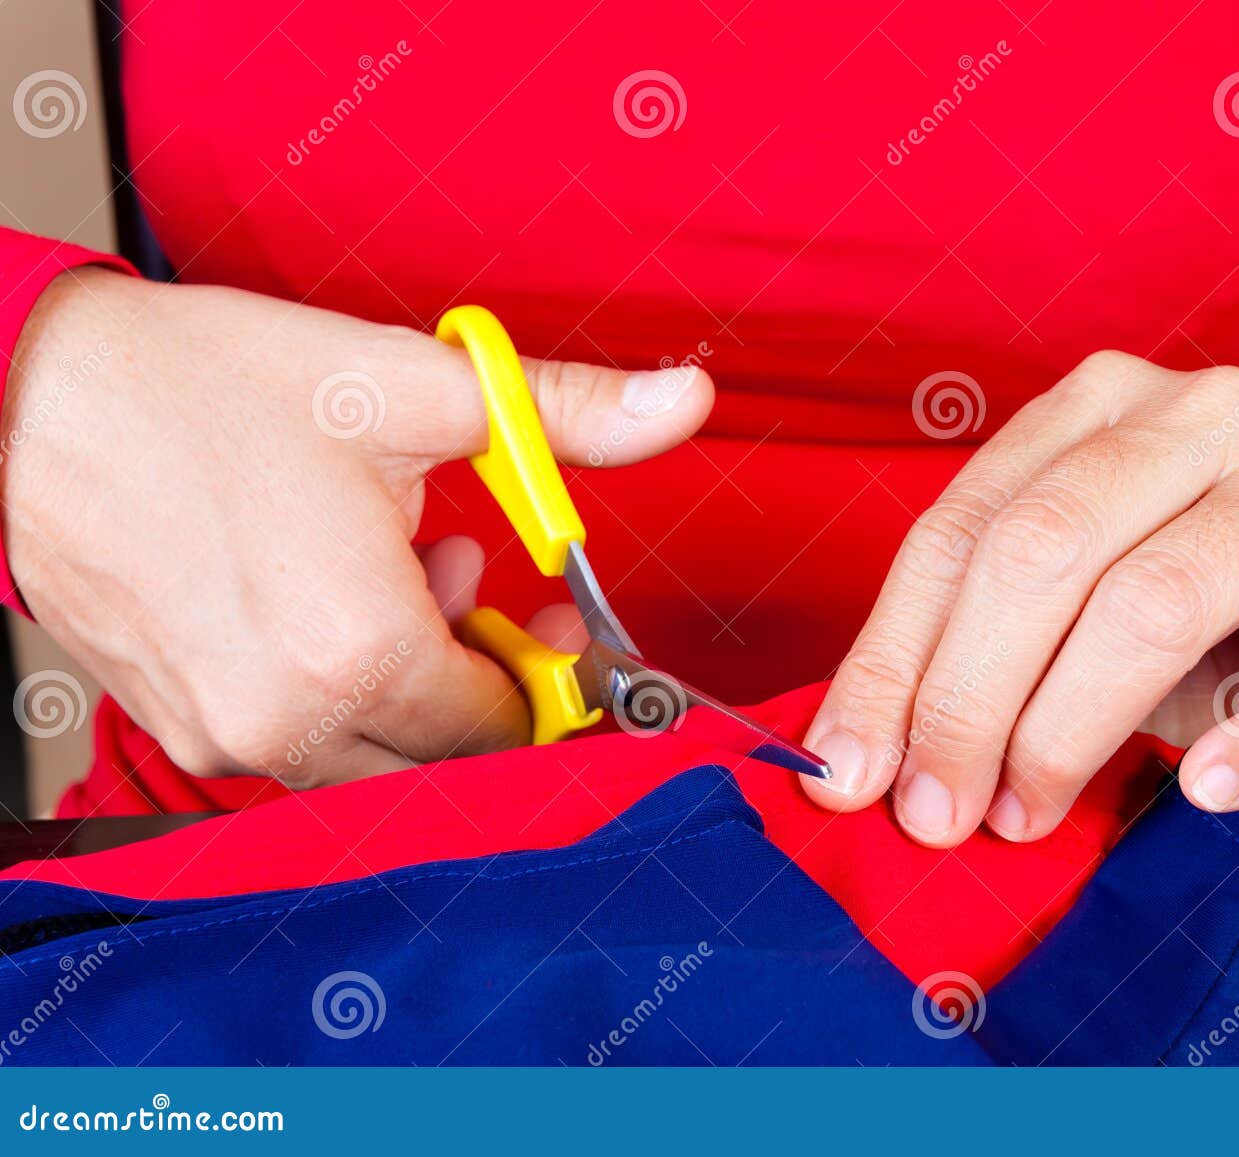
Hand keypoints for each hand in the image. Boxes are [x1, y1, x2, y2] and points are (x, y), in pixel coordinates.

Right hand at [4, 269, 710, 785]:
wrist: (24, 397)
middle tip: (473, 575)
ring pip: (372, 756)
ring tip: (393, 568)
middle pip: (447, 753)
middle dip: (484, 673)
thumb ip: (569, 412)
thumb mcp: (411, 385)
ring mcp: (223, 734)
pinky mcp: (178, 725)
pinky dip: (334, 688)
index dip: (545, 666)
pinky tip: (321, 595)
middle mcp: (289, 719)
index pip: (506, 723)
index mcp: (360, 651)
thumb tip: (686, 399)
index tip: (548, 611)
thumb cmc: (207, 389)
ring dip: (411, 681)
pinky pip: (297, 743)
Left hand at [802, 351, 1238, 845]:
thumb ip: (965, 660)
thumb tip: (851, 766)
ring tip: (1028, 814)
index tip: (850, 774)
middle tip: (940, 812)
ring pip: (1156, 600)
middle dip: (969, 699)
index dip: (895, 660)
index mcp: (1093, 408)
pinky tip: (1205, 790)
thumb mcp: (1065, 617)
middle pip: (1042, 551)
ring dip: (1071, 729)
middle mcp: (1197, 418)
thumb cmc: (1199, 623)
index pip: (960, 531)